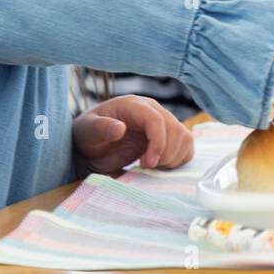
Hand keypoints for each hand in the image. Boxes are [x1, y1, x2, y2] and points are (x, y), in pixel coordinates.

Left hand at [72, 95, 193, 174]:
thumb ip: (102, 127)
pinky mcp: (167, 137)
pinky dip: (179, 158)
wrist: (90, 144)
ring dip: (173, 157)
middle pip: (175, 129)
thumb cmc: (88, 135)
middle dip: (166, 153)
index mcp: (134, 105)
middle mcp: (152, 110)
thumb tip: (120, 128)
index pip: (157, 120)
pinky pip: (185, 145)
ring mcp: (162, 123)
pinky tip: (161, 165)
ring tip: (153, 166)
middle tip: (147, 168)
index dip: (158, 143)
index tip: (148, 163)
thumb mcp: (88, 130)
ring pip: (184, 137)